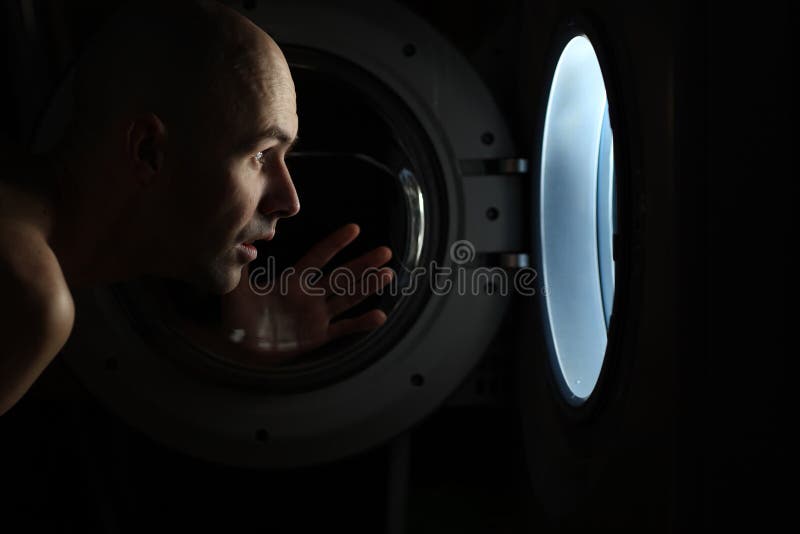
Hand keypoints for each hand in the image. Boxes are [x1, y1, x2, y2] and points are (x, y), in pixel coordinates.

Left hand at [218, 223, 393, 364]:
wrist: (239, 348)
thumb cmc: (237, 316)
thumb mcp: (237, 288)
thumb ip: (242, 266)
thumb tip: (243, 240)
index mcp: (294, 281)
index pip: (320, 257)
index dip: (336, 243)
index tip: (355, 229)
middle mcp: (310, 295)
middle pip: (342, 275)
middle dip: (363, 264)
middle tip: (385, 251)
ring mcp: (316, 315)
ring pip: (348, 297)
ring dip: (368, 286)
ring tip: (388, 274)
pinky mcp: (318, 336)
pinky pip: (344, 329)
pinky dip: (361, 324)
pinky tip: (379, 316)